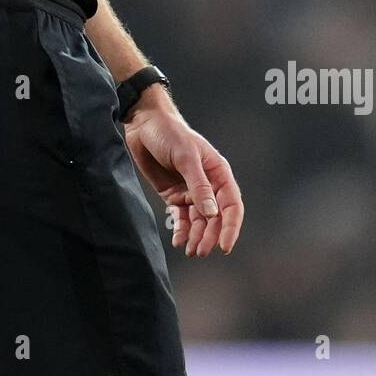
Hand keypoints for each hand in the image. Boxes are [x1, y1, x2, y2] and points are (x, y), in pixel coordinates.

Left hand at [121, 97, 243, 256]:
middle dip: (210, 236)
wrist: (144, 123)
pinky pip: (182, 217)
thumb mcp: (186, 157)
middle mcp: (208, 185)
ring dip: (197, 236)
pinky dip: (182, 230)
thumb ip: (199, 185)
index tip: (224, 246)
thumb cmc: (170, 133)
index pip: (231, 205)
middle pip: (215, 218)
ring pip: (199, 221)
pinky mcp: (173, 195)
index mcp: (218, 173)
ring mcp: (190, 191)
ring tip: (191, 251)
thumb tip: (212, 214)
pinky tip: (179, 241)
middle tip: (200, 251)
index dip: (230, 227)